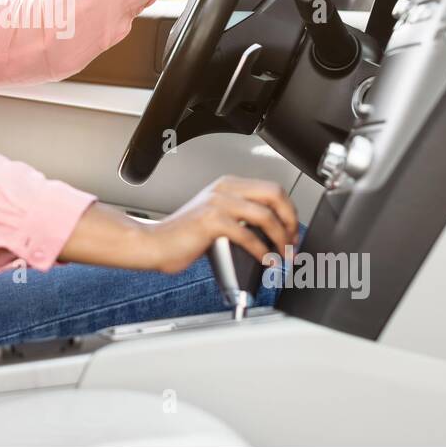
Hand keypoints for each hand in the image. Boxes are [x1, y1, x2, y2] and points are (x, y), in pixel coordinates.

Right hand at [140, 176, 297, 273]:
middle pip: (275, 195)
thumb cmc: (181, 236)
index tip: (291, 233)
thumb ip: (240, 218)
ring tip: (282, 256)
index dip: (288, 212)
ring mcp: (218, 203)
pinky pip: (249, 236)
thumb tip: (270, 234)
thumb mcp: (215, 217)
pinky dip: (262, 252)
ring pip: (266, 215)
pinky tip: (265, 261)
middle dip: (290, 221)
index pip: (272, 189)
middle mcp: (224, 189)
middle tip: (292, 243)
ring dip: (280, 239)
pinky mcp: (212, 221)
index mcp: (227, 185)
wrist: (154, 244)